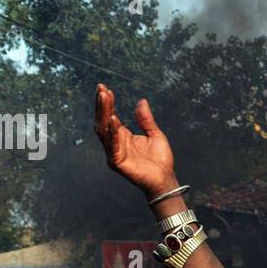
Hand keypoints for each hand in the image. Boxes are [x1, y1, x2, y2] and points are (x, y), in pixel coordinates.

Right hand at [94, 84, 180, 199]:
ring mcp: (115, 153)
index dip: (107, 103)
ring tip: (104, 97)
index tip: (105, 88)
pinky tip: (113, 118)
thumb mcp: (155, 134)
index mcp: (122, 136)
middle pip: (104, 121)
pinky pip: (112, 145)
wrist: (165, 179)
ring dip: (104, 113)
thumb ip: (146, 120)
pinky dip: (112, 132)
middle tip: (101, 88)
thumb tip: (141, 101)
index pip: (110, 116)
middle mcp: (115, 144)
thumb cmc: (160, 160)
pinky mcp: (118, 163)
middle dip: (102, 105)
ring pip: (104, 131)